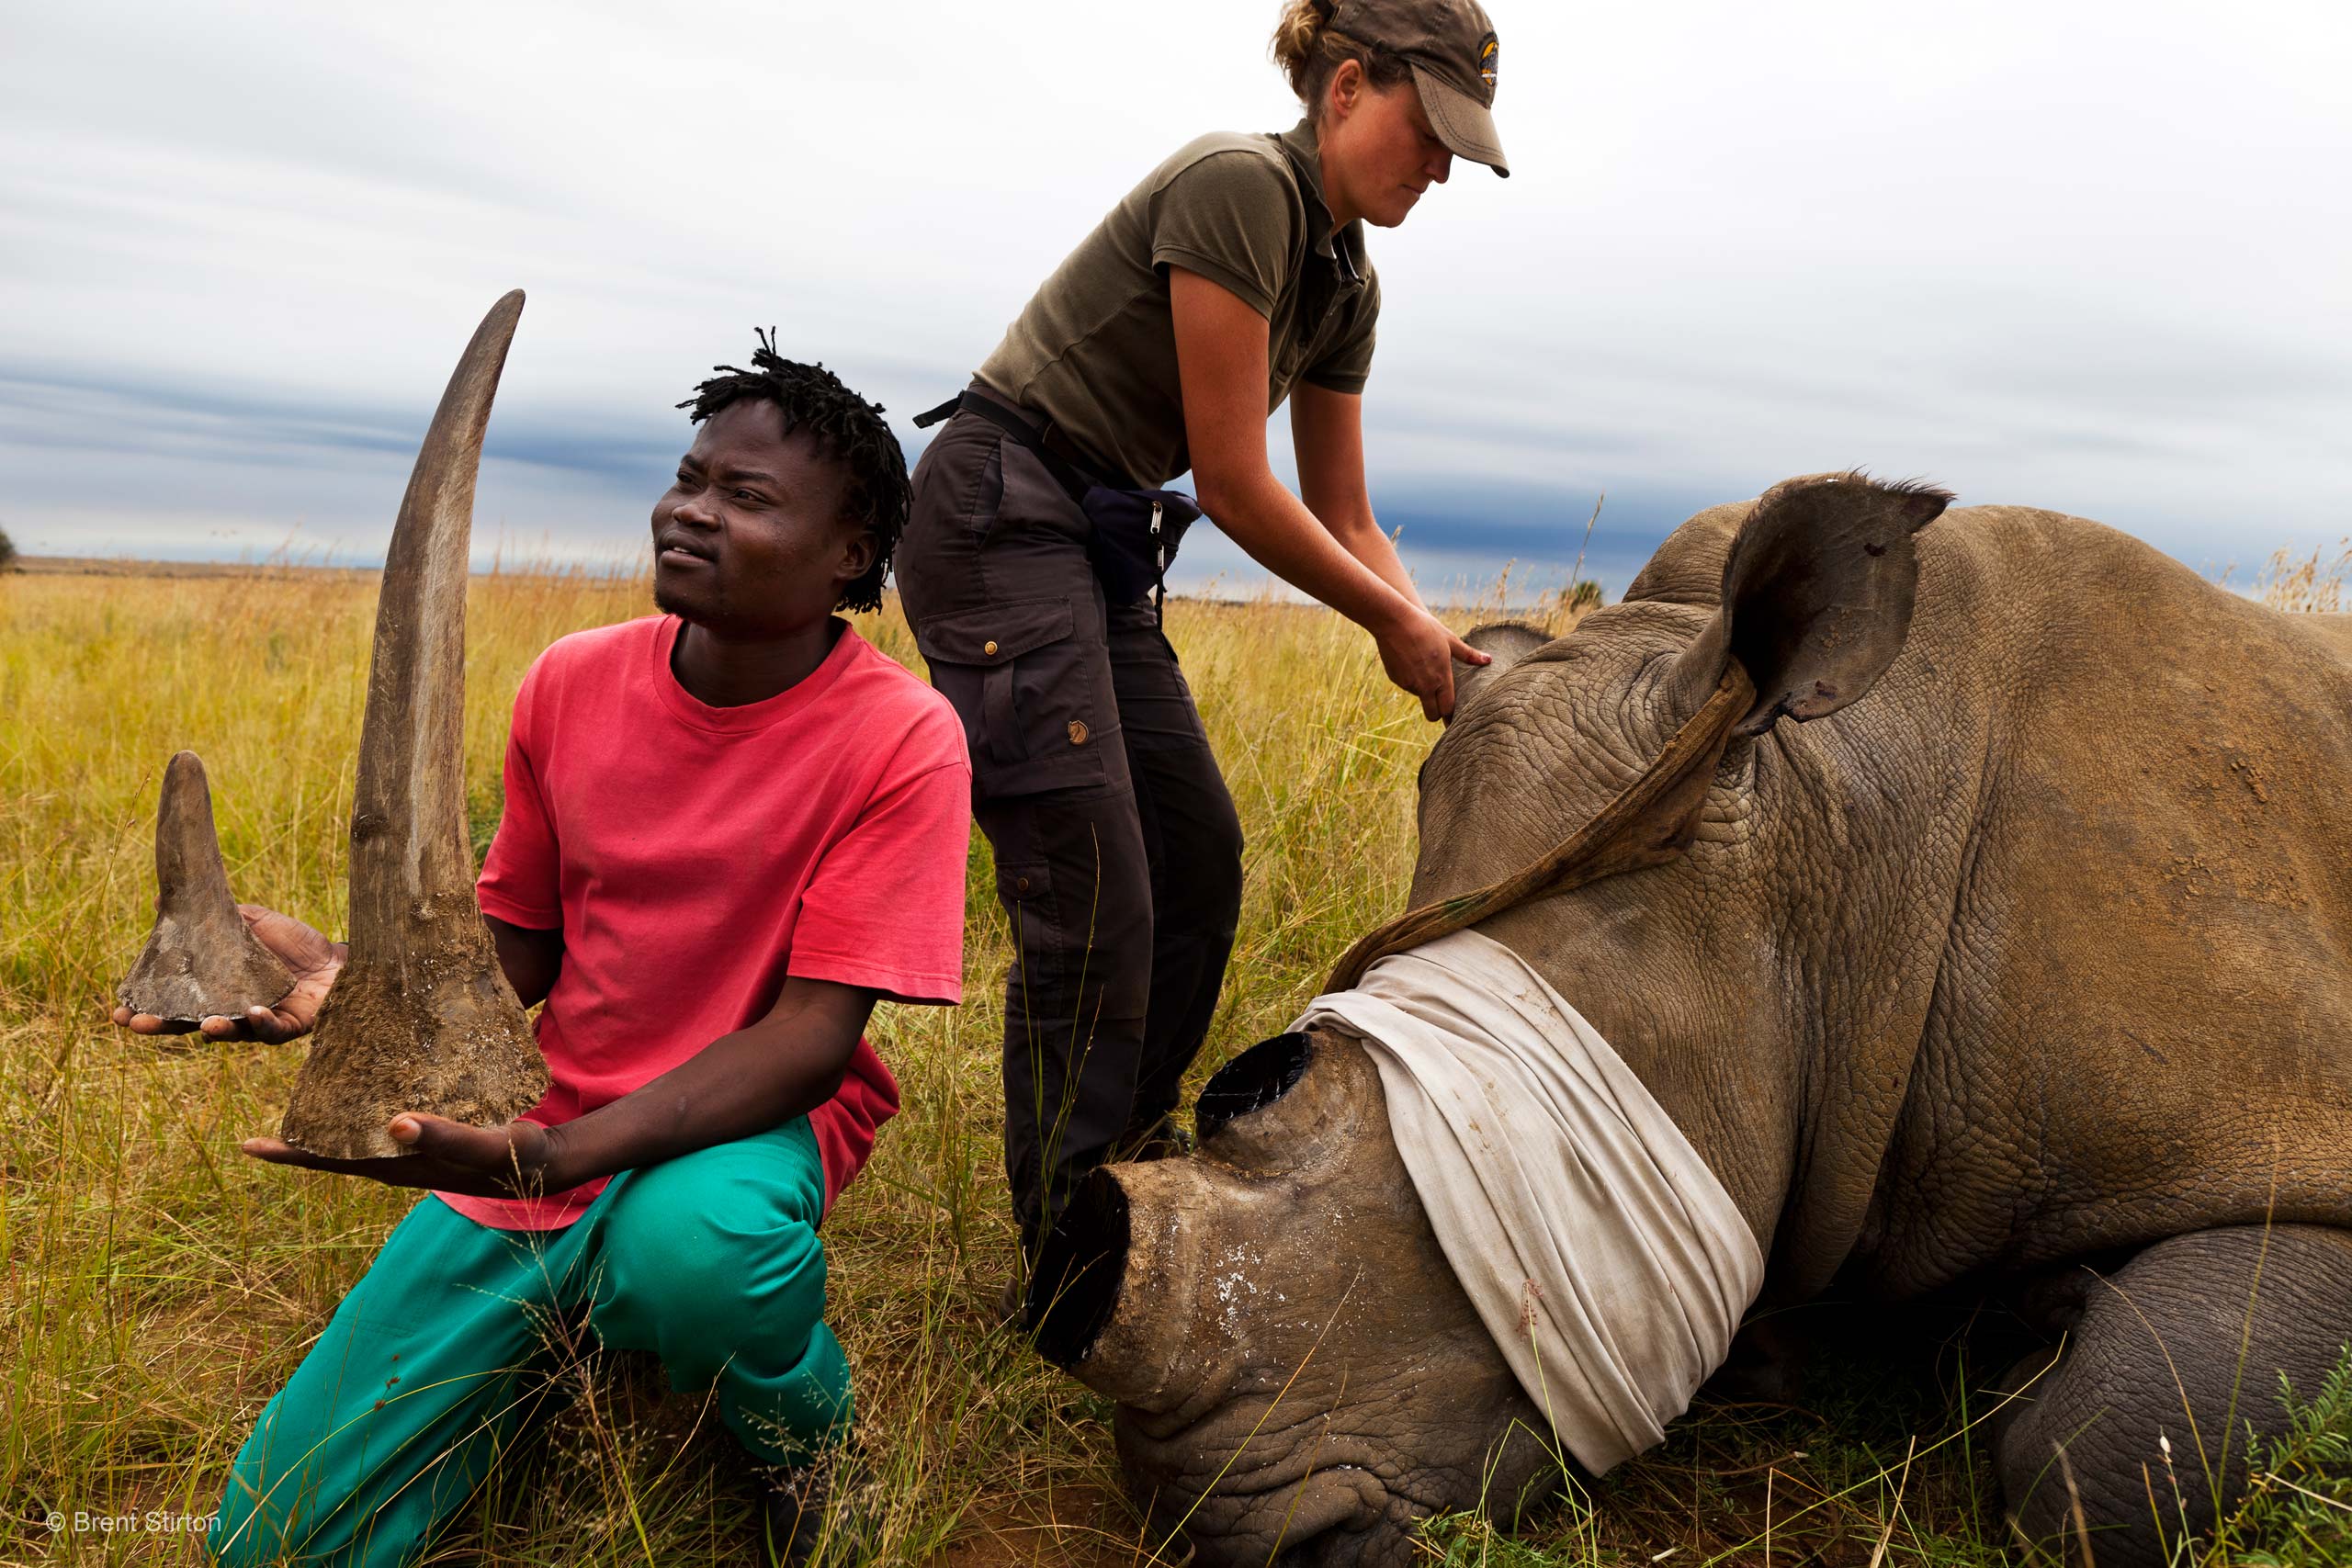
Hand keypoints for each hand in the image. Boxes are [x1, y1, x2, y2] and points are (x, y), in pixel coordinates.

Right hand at [112, 903, 344, 1042]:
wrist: (339, 956)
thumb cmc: (293, 942)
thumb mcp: (248, 922)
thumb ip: (210, 916)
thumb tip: (161, 898)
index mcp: (216, 989)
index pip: (174, 1003)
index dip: (148, 1008)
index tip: (118, 1010)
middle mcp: (232, 1010)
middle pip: (191, 1025)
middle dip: (164, 1026)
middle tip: (138, 1023)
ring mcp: (258, 1022)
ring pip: (230, 1033)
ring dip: (214, 1029)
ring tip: (203, 1024)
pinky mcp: (288, 1027)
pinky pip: (271, 1031)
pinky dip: (262, 1024)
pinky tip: (254, 1013)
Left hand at [240, 1113, 568, 1197]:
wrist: (547, 1161)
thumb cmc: (515, 1157)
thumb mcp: (483, 1144)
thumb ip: (444, 1137)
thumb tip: (393, 1124)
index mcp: (399, 1165)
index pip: (332, 1161)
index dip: (291, 1153)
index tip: (248, 1145)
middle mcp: (398, 1158)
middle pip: (336, 1148)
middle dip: (303, 1133)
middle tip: (271, 1107)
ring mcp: (413, 1148)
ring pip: (359, 1134)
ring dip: (333, 1116)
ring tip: (310, 1088)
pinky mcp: (431, 1133)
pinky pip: (386, 1120)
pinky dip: (368, 1105)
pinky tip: (369, 1084)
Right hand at [1373, 608, 1489, 721]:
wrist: (1395, 622)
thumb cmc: (1426, 628)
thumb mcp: (1450, 639)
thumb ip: (1468, 654)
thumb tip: (1488, 660)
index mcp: (1441, 677)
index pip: (1448, 708)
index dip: (1451, 717)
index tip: (1455, 723)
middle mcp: (1425, 685)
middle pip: (1432, 714)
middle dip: (1437, 714)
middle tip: (1441, 711)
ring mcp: (1408, 684)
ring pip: (1419, 696)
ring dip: (1423, 690)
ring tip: (1424, 668)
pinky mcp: (1396, 679)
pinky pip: (1407, 685)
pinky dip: (1411, 679)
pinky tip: (1411, 661)